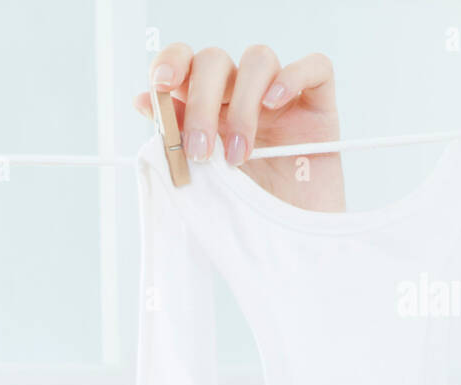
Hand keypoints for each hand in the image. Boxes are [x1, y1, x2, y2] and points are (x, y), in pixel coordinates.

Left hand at [133, 43, 344, 212]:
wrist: (288, 248)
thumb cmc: (242, 217)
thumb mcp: (200, 181)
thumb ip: (176, 141)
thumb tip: (143, 100)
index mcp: (205, 109)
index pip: (184, 64)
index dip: (170, 63)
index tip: (161, 86)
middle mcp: (238, 97)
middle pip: (214, 62)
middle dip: (200, 103)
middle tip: (199, 152)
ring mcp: (279, 99)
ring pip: (257, 59)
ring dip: (241, 105)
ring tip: (239, 156)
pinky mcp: (318, 105)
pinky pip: (313, 66)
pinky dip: (291, 77)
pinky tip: (275, 104)